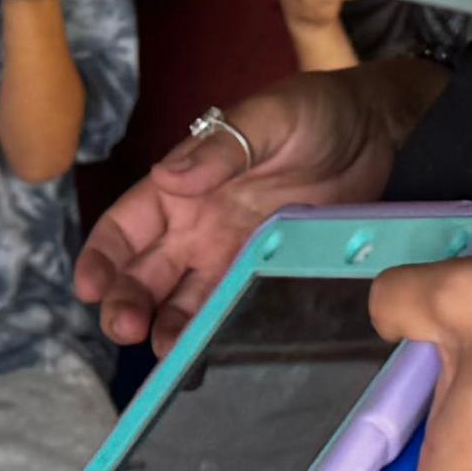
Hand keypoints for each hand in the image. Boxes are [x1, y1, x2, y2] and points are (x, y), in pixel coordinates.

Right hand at [72, 71, 403, 344]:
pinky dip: (212, 335)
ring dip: (165, 327)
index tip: (89, 286)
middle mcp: (197, 227)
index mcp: (182, 187)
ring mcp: (231, 256)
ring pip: (182, 301)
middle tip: (125, 327)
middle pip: (145, 273)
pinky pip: (231, 311)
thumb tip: (168, 176)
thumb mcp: (269, 118)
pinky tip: (204, 359)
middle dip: (127, 302)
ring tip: (162, 352)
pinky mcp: (267, 276)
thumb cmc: (317, 111)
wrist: (381, 133)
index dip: (103, 257)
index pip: (125, 226)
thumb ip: (221, 147)